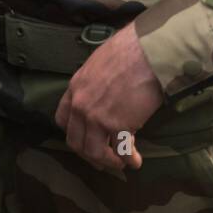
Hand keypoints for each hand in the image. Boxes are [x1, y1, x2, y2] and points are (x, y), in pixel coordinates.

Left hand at [54, 23, 163, 173]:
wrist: (150, 52)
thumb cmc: (132, 49)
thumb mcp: (101, 61)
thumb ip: (97, 80)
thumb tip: (108, 87)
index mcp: (75, 87)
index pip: (63, 119)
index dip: (74, 132)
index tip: (85, 138)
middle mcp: (81, 106)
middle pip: (76, 141)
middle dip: (88, 155)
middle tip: (101, 160)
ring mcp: (97, 118)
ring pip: (95, 151)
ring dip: (109, 161)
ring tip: (121, 164)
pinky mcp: (119, 126)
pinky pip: (121, 150)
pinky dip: (128, 159)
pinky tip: (136, 161)